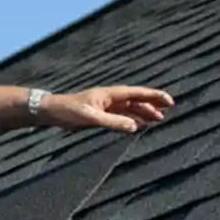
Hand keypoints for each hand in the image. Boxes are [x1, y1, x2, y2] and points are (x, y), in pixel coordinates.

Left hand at [39, 85, 174, 132]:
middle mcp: (109, 98)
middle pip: (136, 99)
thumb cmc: (67, 111)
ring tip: (158, 119)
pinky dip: (132, 119)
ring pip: (130, 108)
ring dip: (144, 112)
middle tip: (169, 109)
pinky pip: (121, 116)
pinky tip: (139, 125)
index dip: (153, 96)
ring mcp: (105, 106)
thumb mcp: (91, 118)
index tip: (168, 100)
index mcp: (109, 94)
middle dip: (152, 103)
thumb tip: (135, 126)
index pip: (136, 93)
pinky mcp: (100, 114)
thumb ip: (113, 122)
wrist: (51, 111)